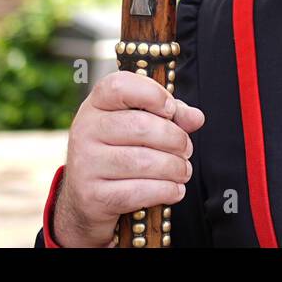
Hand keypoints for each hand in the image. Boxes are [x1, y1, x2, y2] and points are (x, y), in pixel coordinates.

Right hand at [52, 70, 205, 246]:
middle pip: (140, 126)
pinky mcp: (91, 195)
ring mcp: (85, 163)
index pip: (119, 86)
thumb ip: (169, 114)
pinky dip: (166, 191)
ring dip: (174, 168)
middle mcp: (85, 129)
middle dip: (175, 139)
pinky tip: (175, 190)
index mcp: (96, 104)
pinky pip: (139, 192)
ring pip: (143, 162)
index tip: (170, 110)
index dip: (152, 94)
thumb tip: (195, 118)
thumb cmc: (118, 150)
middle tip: (186, 148)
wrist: (85, 196)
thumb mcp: (138, 123)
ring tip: (183, 170)